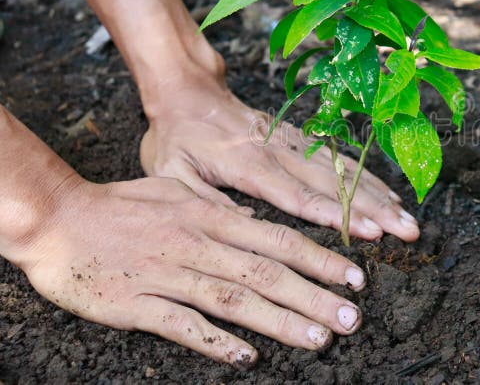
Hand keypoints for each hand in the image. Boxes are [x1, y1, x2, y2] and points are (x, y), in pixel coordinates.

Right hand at [22, 176, 367, 366]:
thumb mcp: (177, 190)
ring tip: (318, 338)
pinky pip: (182, 325)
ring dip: (280, 321)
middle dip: (314, 295)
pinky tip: (247, 356)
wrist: (58, 220)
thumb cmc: (120, 205)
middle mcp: (196, 243)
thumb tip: (257, 225)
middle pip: (266, 272)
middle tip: (351, 317)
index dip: (319, 259)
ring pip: (233, 299)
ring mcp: (167, 274)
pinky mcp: (136, 304)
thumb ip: (220, 210)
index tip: (353, 276)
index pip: (277, 239)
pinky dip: (215, 341)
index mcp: (209, 216)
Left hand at [140, 77, 419, 241]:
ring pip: (344, 170)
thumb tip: (243, 229)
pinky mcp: (299, 138)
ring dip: (379, 194)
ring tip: (408, 217)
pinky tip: (388, 193)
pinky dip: (367, 175)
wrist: (187, 90)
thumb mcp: (170, 172)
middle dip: (375, 209)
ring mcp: (293, 142)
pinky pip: (338, 157)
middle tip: (407, 230)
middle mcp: (279, 150)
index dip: (336, 214)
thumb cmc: (175, 135)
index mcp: (248, 164)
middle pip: (335, 183)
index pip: (299, 195)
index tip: (370, 231)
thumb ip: (203, 200)